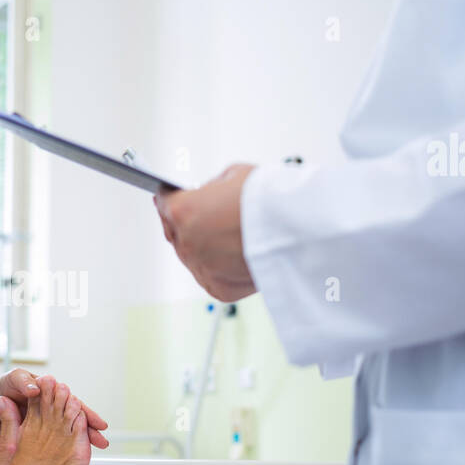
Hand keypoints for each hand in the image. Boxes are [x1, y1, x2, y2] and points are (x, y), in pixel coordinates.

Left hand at [0, 368, 108, 448]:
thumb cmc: (7, 385)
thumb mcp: (15, 380)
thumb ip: (24, 383)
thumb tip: (34, 389)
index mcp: (53, 394)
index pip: (74, 404)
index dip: (87, 414)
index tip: (100, 424)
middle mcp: (54, 408)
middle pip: (76, 420)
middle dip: (91, 431)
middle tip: (103, 443)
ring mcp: (48, 421)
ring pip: (68, 431)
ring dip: (82, 440)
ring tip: (95, 451)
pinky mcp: (38, 431)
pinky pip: (54, 438)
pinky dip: (64, 446)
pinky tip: (70, 456)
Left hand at [154, 163, 257, 301]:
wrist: (299, 229)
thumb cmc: (270, 198)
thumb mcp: (235, 175)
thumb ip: (213, 188)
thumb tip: (210, 197)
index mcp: (183, 211)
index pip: (164, 203)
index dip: (168, 197)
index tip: (170, 197)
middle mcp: (187, 243)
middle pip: (176, 232)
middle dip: (184, 223)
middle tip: (198, 216)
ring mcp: (202, 269)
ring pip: (193, 257)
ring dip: (203, 246)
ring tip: (223, 235)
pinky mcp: (220, 289)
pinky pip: (212, 277)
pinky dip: (219, 267)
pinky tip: (233, 254)